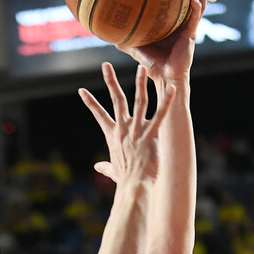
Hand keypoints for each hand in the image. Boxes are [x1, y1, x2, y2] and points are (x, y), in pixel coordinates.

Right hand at [79, 60, 175, 187]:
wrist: (133, 188)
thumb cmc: (125, 181)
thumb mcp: (114, 171)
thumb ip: (106, 166)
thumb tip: (98, 167)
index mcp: (114, 136)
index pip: (100, 116)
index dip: (90, 103)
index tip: (81, 90)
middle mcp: (124, 131)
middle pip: (116, 101)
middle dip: (110, 82)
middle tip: (106, 65)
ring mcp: (137, 132)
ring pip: (138, 102)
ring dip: (140, 84)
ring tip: (141, 68)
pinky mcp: (151, 137)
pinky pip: (160, 116)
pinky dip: (166, 103)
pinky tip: (171, 89)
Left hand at [116, 0, 204, 86]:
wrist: (164, 78)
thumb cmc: (153, 65)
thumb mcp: (138, 50)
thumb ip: (128, 43)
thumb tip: (112, 38)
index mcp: (170, 27)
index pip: (174, 6)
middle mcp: (180, 26)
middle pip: (188, 2)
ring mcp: (187, 30)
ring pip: (197, 7)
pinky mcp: (191, 36)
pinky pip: (195, 18)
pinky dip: (196, 8)